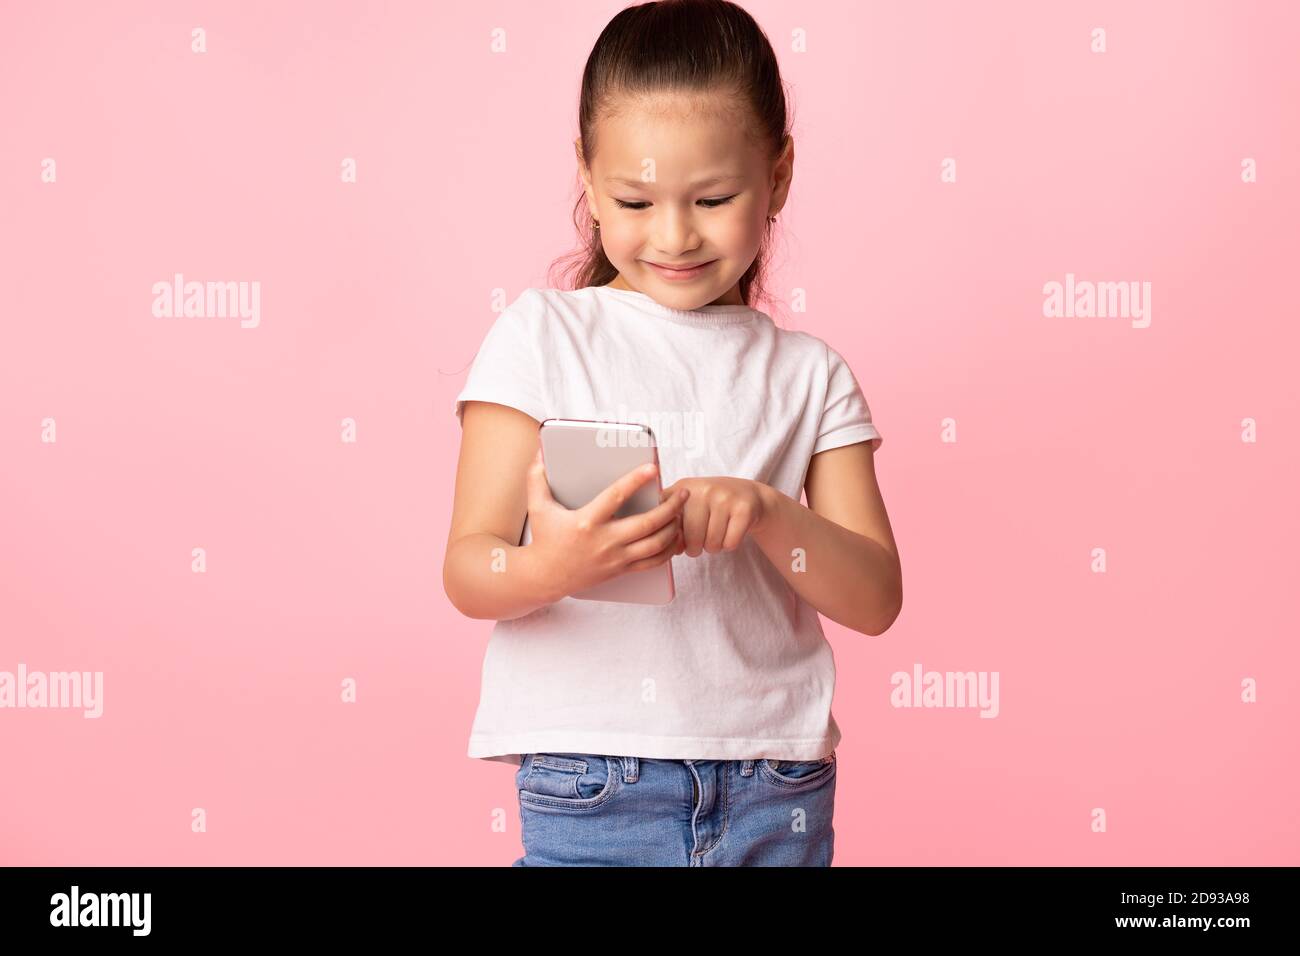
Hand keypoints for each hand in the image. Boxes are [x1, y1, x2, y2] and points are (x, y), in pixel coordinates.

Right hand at [524, 448, 689, 600]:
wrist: (545, 578)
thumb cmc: (544, 539)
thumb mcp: (537, 507)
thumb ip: (537, 478)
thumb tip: (540, 453)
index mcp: (586, 522)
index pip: (616, 497)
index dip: (636, 480)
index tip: (652, 468)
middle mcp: (604, 541)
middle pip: (647, 523)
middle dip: (670, 507)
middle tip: (682, 493)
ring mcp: (615, 558)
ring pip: (655, 544)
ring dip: (673, 527)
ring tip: (680, 512)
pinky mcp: (621, 570)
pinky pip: (653, 562)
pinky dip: (669, 549)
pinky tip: (675, 537)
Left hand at [658, 476, 769, 556]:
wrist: (749, 495)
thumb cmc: (712, 504)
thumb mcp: (689, 505)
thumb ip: (674, 524)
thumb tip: (673, 549)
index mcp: (684, 487)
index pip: (670, 525)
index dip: (676, 538)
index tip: (682, 535)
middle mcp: (704, 489)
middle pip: (692, 539)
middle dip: (696, 548)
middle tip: (702, 539)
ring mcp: (725, 498)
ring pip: (712, 544)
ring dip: (714, 546)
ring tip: (718, 533)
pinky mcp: (744, 509)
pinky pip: (730, 544)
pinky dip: (730, 545)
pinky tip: (731, 531)